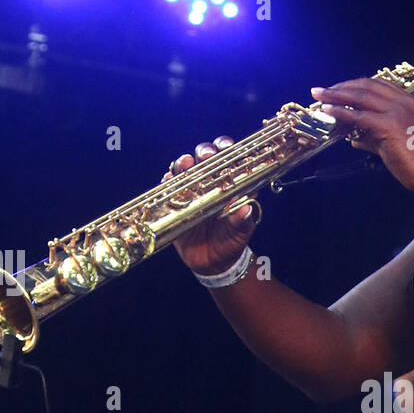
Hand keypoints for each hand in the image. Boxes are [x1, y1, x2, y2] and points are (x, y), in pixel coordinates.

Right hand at [161, 137, 259, 276]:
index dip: (227, 149)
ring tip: (185, 165)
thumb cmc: (231, 244)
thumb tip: (245, 209)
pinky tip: (168, 180)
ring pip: (186, 169)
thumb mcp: (240, 234)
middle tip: (205, 156)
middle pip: (206, 158)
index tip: (226, 148)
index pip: (230, 160)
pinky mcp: (176, 203)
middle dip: (205, 152)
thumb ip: (242, 222)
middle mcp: (211, 184)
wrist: (213, 264)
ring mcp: (192, 192)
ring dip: (184, 163)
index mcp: (231, 186)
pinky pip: (169, 187)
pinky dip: (168, 181)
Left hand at [309, 78, 413, 202]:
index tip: (336, 89)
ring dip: (337, 95)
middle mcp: (403, 101)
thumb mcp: (392, 144)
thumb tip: (354, 139)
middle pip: (366, 86)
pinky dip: (342, 112)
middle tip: (321, 91)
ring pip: (361, 96)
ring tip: (319, 97)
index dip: (353, 85)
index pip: (376, 85)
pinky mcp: (389, 125)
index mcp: (407, 101)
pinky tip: (329, 112)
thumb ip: (373, 137)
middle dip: (341, 87)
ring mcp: (397, 111)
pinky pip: (360, 115)